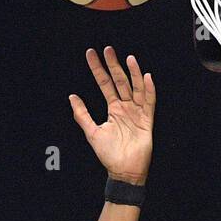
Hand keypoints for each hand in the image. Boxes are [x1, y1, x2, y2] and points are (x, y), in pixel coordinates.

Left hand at [69, 47, 154, 185]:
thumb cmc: (109, 155)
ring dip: (133, 73)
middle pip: (120, 81)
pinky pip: (149, 102)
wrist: (124, 170)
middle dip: (114, 65)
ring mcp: (137, 112)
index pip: (104, 84)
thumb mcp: (92, 132)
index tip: (91, 54)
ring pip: (136, 88)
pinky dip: (148, 90)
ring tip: (129, 59)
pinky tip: (146, 78)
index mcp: (113, 109)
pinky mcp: (147, 120)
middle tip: (108, 49)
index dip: (98, 69)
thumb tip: (72, 97)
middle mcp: (125, 107)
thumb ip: (82, 115)